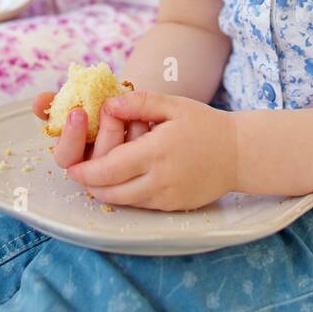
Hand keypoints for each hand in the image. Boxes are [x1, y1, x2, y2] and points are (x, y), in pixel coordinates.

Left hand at [45, 90, 237, 210]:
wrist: (240, 153)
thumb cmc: (206, 124)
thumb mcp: (173, 105)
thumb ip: (138, 103)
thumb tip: (107, 105)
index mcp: (155, 152)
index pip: (108, 169)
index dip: (85, 172)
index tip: (72, 168)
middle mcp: (159, 180)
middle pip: (110, 192)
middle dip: (90, 184)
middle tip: (80, 173)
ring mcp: (166, 198)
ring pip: (124, 202)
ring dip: (107, 192)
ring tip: (99, 176)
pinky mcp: (173, 208)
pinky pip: (141, 205)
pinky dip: (127, 195)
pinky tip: (126, 180)